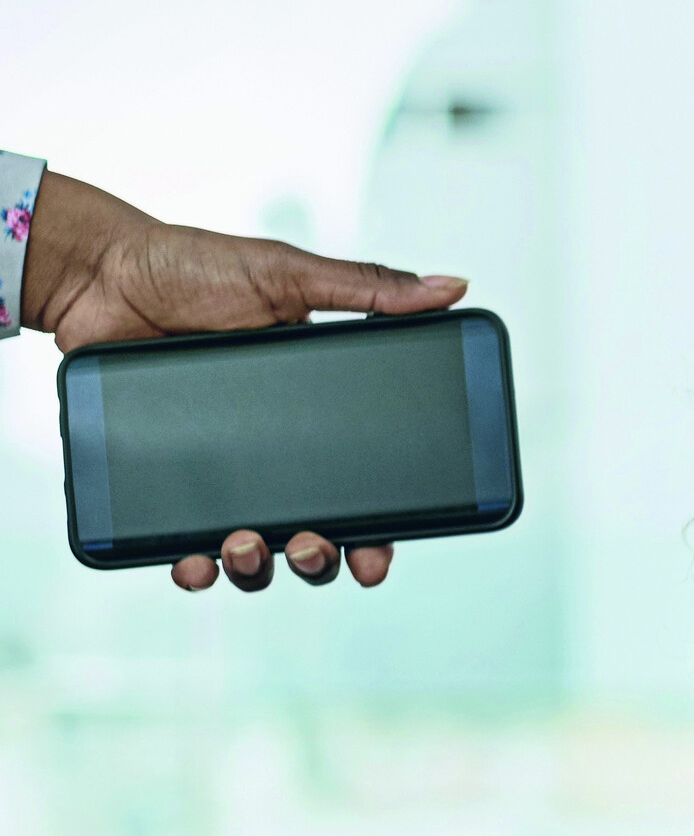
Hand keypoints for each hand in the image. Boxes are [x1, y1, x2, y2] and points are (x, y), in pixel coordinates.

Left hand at [22, 169, 467, 593]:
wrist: (100, 273)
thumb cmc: (194, 267)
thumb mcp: (289, 275)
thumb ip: (368, 290)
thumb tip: (451, 287)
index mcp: (316, 415)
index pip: (363, 488)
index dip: (377, 533)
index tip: (377, 558)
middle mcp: (272, 453)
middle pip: (313, 534)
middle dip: (319, 559)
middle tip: (310, 546)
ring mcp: (218, 470)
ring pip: (251, 551)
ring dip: (256, 567)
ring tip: (244, 545)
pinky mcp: (163, 478)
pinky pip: (181, 541)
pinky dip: (191, 564)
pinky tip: (191, 562)